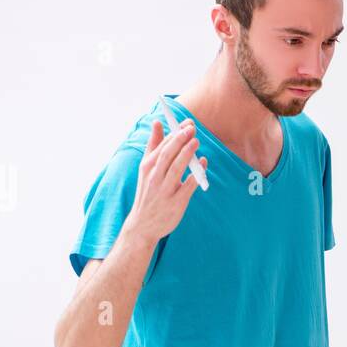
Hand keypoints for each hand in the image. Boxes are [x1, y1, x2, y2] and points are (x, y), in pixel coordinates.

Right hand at [124, 118, 208, 244]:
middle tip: (192, 128)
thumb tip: (157, 122)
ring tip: (196, 141)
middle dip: (179, 140)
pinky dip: (196, 175)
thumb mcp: (146, 168)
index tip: (186, 123)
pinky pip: (187, 186)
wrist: (143, 224)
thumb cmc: (148, 192)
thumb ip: (153, 145)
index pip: (162, 146)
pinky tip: (204, 163)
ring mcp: (164, 190)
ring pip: (176, 169)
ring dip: (186, 154)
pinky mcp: (175, 203)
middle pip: (168, 155)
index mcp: (147, 167)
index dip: (175, 133)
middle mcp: (154, 177)